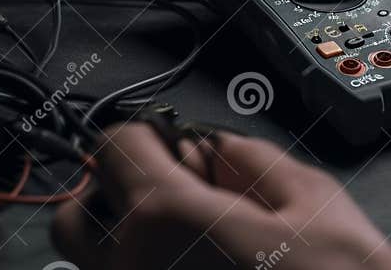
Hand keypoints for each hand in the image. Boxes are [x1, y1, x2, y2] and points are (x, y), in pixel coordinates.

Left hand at [51, 123, 390, 269]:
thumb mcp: (312, 196)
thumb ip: (250, 157)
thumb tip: (216, 148)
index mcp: (169, 220)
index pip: (114, 145)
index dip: (150, 134)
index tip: (175, 144)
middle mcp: (134, 269)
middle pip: (79, 210)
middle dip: (118, 188)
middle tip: (171, 188)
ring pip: (91, 260)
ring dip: (122, 235)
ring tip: (182, 233)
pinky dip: (146, 265)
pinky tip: (199, 264)